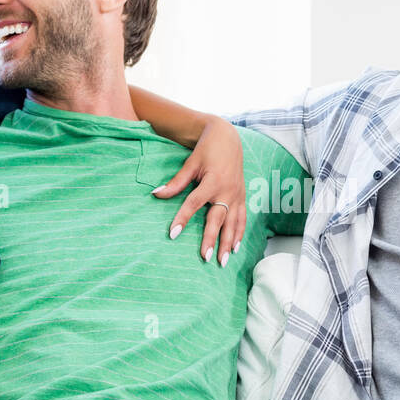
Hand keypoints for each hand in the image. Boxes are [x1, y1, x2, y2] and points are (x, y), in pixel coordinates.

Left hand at [152, 116, 246, 265]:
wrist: (228, 138)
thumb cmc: (207, 150)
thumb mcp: (190, 164)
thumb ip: (176, 182)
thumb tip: (156, 194)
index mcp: (213, 181)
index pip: (194, 204)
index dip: (182, 218)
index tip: (172, 234)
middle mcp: (227, 191)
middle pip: (217, 219)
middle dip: (211, 240)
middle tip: (204, 258)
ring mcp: (237, 195)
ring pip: (233, 223)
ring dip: (228, 243)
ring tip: (223, 261)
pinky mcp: (242, 196)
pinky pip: (242, 219)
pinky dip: (240, 234)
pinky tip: (236, 248)